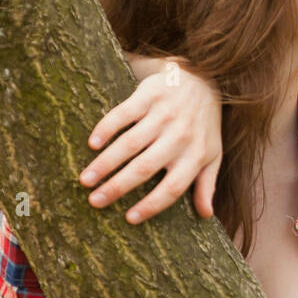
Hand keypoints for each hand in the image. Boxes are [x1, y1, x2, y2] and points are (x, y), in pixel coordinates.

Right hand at [80, 58, 223, 222]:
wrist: (201, 78)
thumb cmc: (204, 124)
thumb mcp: (212, 154)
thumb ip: (207, 183)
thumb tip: (205, 214)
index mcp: (195, 155)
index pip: (173, 188)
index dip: (152, 205)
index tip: (129, 219)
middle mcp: (180, 136)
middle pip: (145, 168)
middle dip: (117, 187)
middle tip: (94, 201)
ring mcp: (164, 114)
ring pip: (130, 144)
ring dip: (105, 163)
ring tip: (85, 179)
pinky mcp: (149, 95)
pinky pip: (123, 114)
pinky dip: (106, 129)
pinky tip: (92, 144)